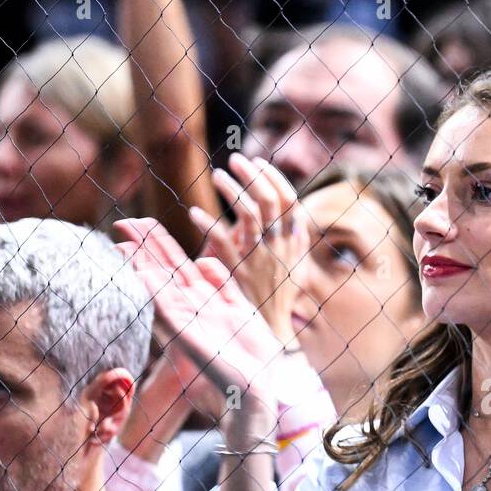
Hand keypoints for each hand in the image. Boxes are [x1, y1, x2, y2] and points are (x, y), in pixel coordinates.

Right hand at [115, 217, 283, 405]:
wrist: (257, 390)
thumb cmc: (251, 357)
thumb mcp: (241, 311)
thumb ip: (224, 286)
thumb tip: (204, 260)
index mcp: (207, 300)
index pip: (178, 264)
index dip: (160, 243)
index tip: (141, 224)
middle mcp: (193, 309)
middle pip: (165, 270)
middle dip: (146, 247)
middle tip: (122, 223)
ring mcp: (188, 322)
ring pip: (161, 287)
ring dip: (142, 265)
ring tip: (123, 243)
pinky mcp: (188, 338)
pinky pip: (167, 310)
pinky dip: (155, 292)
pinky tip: (142, 273)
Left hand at [191, 152, 310, 342]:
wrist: (271, 330)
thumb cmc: (281, 295)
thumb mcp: (295, 265)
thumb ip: (293, 238)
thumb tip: (289, 212)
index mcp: (294, 242)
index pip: (289, 200)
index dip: (274, 177)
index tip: (257, 161)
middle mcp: (280, 247)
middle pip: (269, 201)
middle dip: (252, 176)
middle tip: (235, 160)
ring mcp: (261, 259)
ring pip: (249, 216)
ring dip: (232, 192)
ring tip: (217, 175)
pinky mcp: (240, 273)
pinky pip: (223, 243)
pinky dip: (209, 225)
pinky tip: (194, 213)